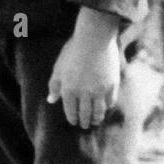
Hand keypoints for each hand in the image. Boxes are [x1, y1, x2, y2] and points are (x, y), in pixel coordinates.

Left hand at [47, 8, 120, 128]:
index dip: (72, 118)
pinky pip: (110, 101)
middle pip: (85, 114)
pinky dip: (108, 106)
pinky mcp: (112, 85)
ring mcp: (99, 91)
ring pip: (98, 111)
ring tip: (95, 121)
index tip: (74, 122)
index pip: (71, 111)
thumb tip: (51, 100)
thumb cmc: (73, 50)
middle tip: (85, 125)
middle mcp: (84, 94)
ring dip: (96, 118)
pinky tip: (106, 107)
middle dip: (84, 122)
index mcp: (69, 90)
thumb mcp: (59, 67)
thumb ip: (54, 85)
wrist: (94, 38)